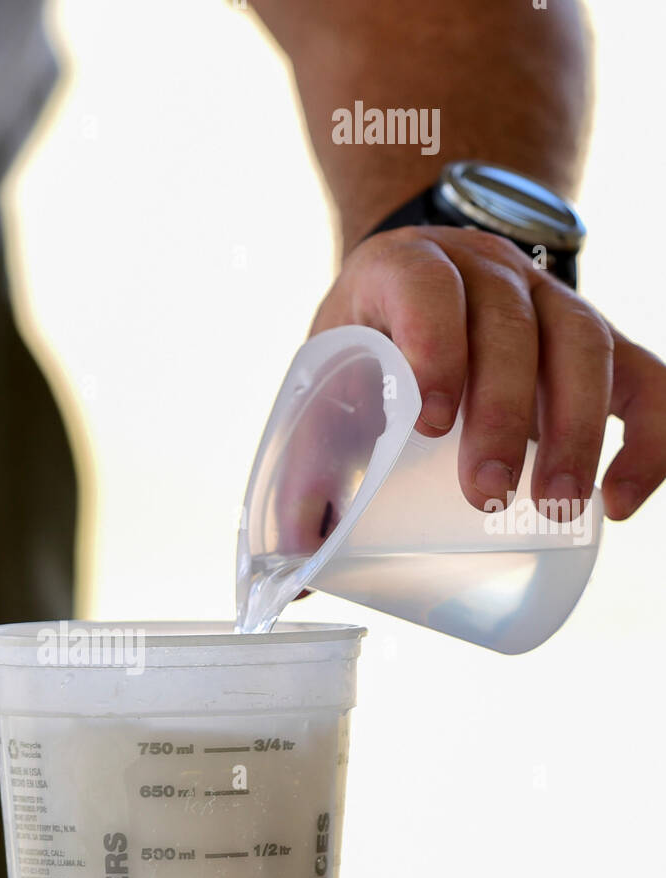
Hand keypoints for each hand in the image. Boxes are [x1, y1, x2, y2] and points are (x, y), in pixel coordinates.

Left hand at [310, 226, 665, 520]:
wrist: (414, 296)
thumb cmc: (364, 355)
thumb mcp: (323, 388)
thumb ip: (306, 467)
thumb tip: (295, 561)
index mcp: (402, 269)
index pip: (426, 286)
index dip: (434, 343)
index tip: (429, 421)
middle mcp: (485, 270)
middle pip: (514, 325)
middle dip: (505, 413)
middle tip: (485, 492)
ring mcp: (549, 298)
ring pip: (585, 343)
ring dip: (577, 428)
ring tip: (557, 507)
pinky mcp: (594, 341)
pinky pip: (643, 377)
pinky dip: (645, 437)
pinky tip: (619, 502)